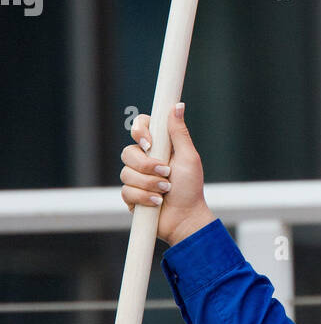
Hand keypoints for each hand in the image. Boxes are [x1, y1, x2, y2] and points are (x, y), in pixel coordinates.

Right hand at [119, 103, 215, 245]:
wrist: (186, 218)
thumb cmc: (191, 188)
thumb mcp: (188, 157)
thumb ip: (179, 132)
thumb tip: (177, 105)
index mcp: (159, 147)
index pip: (140, 127)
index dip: (139, 131)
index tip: (149, 142)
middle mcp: (145, 160)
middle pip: (128, 152)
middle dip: (147, 165)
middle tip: (166, 173)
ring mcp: (136, 178)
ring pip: (126, 173)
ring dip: (149, 184)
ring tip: (166, 191)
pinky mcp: (131, 196)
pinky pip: (126, 191)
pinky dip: (144, 197)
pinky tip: (157, 202)